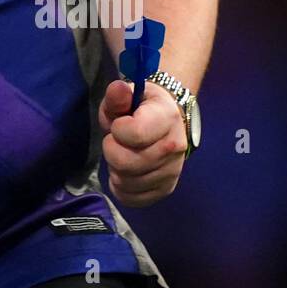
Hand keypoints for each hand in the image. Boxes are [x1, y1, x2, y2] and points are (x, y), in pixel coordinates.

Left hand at [99, 79, 187, 207]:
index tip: (119, 124)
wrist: (167, 119)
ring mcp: (172, 171)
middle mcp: (175, 147)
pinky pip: (133, 199)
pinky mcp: (166, 189)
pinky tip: (124, 173)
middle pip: (126, 163)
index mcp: (167, 118)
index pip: (134, 133)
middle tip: (116, 141)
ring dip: (116, 169)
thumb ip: (117, 94)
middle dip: (112, 150)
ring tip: (123, 154)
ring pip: (127, 182)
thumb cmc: (141, 107)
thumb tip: (118, 89)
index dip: (117, 129)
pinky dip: (121, 188)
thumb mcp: (127, 94)